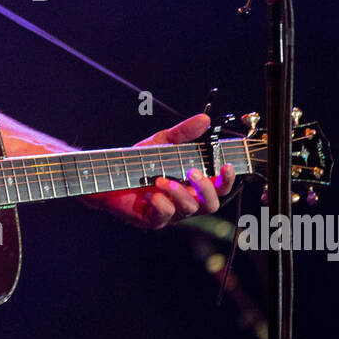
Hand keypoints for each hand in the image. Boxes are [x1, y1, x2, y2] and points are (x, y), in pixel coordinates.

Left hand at [84, 113, 233, 229]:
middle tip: (191, 172)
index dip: (228, 180)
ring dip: (178, 193)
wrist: (110, 173)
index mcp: (194, 184)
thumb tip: (205, 119)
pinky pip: (165, 217)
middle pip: (211, 205)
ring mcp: (171, 212)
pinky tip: (149, 193)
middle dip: (205, 189)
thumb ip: (184, 133)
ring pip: (189, 209)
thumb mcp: (163, 142)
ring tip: (160, 179)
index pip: (220, 187)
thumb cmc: (140, 160)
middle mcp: (187, 200)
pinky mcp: (153, 220)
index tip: (226, 166)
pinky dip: (160, 204)